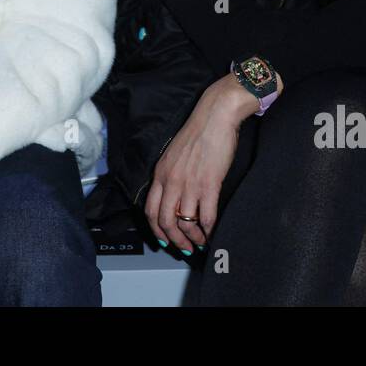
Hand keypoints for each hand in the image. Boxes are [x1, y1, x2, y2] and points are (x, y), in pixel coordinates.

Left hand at [144, 73, 253, 253]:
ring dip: (192, 238)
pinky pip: (205, 217)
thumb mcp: (174, 155)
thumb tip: (176, 198)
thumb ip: (171, 176)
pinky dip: (208, 230)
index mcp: (160, 174)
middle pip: (165, 221)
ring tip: (200, 243)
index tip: (165, 240)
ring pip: (185, 223)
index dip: (157, 230)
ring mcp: (189, 184)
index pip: (150, 210)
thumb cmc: (198, 133)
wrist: (215, 116)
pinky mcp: (209, 184)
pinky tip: (212, 233)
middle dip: (174, 240)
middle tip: (184, 248)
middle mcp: (171, 181)